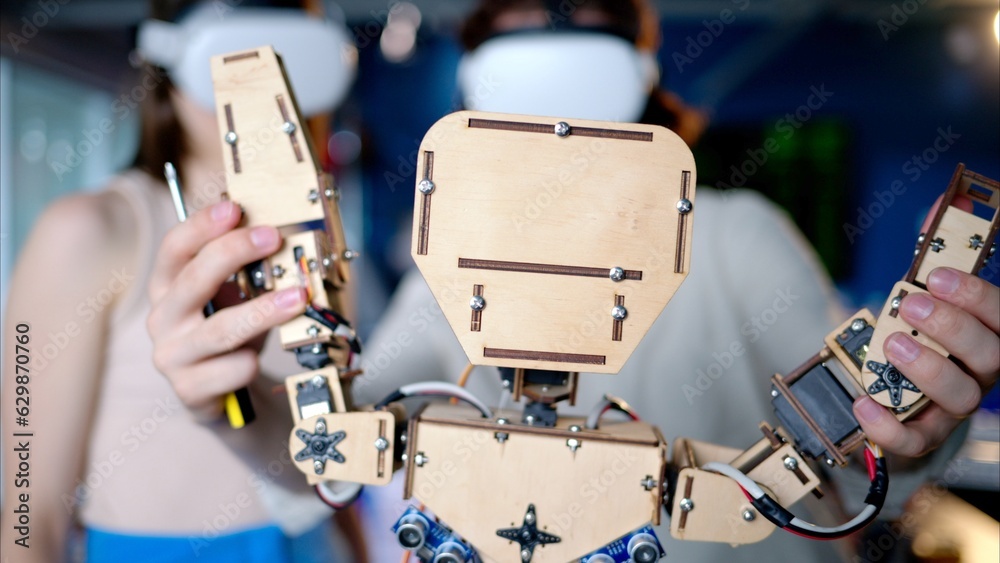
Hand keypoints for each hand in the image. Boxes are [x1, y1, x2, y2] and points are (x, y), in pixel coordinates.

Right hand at [147, 200, 305, 419]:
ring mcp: (173, 355)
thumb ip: (245, 269)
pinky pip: (229, 370)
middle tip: (275, 238)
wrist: (219, 390)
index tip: (234, 208)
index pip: (175, 248)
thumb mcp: (231, 294)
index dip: (202, 225)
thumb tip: (279, 233)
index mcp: (167, 286)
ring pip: (220, 330)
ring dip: (262, 311)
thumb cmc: (227, 330)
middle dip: (235, 253)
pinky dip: (250, 362)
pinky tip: (258, 357)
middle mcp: (163, 318)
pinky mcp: (189, 389)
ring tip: (298, 298)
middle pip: (194, 279)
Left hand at [853, 267, 998, 456]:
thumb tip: (926, 228)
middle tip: (912, 305)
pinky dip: (889, 426)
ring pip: (961, 396)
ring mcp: (955, 406)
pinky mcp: (926, 433)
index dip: (975, 296)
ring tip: (892, 344)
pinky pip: (916, 439)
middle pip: (991, 357)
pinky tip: (863, 401)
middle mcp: (980, 374)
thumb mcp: (924, 299)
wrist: (902, 389)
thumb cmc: (918, 334)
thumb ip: (927, 268)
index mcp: (989, 337)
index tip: (936, 277)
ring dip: (928, 369)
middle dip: (951, 327)